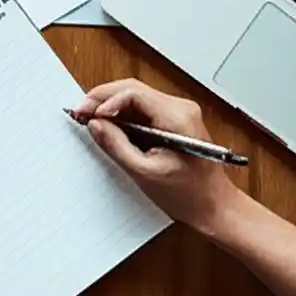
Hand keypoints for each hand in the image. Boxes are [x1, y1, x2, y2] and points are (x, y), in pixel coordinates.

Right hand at [73, 79, 241, 233]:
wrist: (214, 206)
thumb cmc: (188, 195)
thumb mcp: (144, 173)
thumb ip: (117, 146)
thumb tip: (95, 124)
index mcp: (177, 117)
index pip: (133, 93)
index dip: (105, 100)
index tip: (87, 114)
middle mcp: (181, 108)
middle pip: (134, 90)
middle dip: (104, 99)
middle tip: (81, 112)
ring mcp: (180, 112)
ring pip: (137, 98)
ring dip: (112, 106)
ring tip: (91, 119)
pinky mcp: (175, 120)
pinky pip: (144, 109)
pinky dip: (124, 115)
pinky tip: (109, 125)